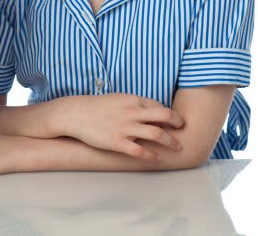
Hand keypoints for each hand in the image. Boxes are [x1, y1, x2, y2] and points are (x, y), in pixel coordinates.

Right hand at [61, 94, 184, 158]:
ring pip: (157, 134)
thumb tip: (148, 111)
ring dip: (171, 142)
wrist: (74, 114)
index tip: (174, 121)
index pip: (159, 106)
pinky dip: (152, 156)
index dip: (170, 115)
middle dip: (178, 123)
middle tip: (182, 130)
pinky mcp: (117, 142)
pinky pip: (140, 151)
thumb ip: (133, 104)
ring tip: (178, 147)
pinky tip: (157, 158)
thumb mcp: (116, 99)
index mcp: (132, 100)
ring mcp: (125, 128)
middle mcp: (132, 113)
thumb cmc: (95, 107)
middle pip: (165, 116)